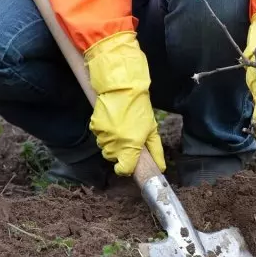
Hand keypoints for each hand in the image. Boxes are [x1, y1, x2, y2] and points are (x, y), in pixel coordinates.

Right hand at [85, 32, 165, 175]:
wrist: (122, 87)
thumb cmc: (139, 107)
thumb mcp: (151, 129)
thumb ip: (155, 150)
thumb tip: (160, 167)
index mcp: (131, 145)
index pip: (123, 169)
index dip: (126, 168)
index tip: (128, 164)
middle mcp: (116, 143)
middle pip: (113, 158)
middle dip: (120, 153)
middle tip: (127, 139)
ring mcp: (103, 135)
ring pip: (105, 148)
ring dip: (112, 142)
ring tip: (120, 127)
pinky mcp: (94, 126)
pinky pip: (99, 136)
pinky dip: (104, 132)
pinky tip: (111, 121)